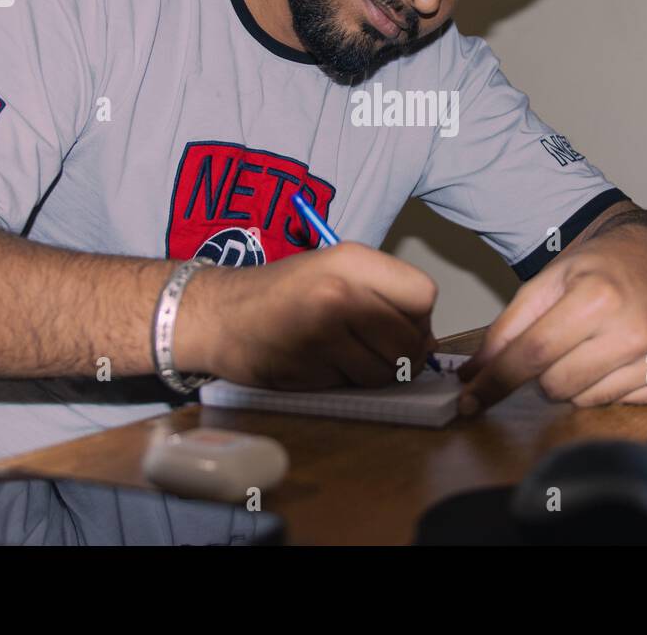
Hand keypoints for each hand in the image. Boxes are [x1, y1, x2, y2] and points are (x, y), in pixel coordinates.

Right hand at [180, 243, 437, 389]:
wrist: (219, 314)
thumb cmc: (281, 292)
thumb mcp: (336, 269)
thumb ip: (384, 294)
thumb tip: (427, 340)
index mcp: (353, 260)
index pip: (424, 296)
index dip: (419, 318)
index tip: (402, 325)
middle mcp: (341, 292)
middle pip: (410, 341)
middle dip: (402, 354)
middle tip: (375, 349)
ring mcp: (324, 332)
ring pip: (386, 372)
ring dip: (373, 373)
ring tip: (344, 355)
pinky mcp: (309, 366)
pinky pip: (352, 386)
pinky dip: (344, 382)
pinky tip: (320, 363)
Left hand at [457, 225, 646, 412]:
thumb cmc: (598, 269)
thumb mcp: (546, 283)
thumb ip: (506, 328)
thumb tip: (473, 374)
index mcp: (598, 297)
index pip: (534, 353)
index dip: (497, 379)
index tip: (470, 400)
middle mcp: (634, 330)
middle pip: (557, 384)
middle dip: (542, 372)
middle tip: (556, 343)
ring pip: (584, 400)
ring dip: (574, 381)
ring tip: (589, 345)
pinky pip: (617, 404)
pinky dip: (604, 387)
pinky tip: (614, 356)